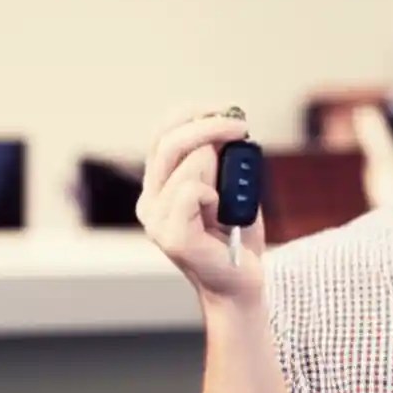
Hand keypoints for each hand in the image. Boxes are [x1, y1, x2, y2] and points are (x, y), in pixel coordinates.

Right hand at [136, 106, 267, 305]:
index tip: (225, 109)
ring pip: (188, 165)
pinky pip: (193, 191)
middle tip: (241, 128)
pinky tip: (222, 216)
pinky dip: (215, 196)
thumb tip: (225, 127)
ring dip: (220, 173)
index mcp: (158, 186)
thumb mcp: (231, 188)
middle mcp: (149, 201)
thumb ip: (220, 160)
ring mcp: (156, 220)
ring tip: (230, 201)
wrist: (242, 282)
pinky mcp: (171, 237)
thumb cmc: (237, 237)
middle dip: (209, 127)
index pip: (162, 134)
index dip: (192, 115)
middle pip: (169, 141)